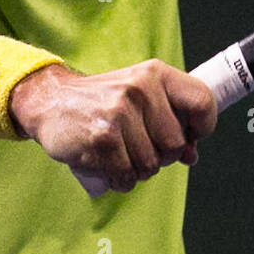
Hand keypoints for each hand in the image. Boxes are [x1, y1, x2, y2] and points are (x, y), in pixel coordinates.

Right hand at [9, 59, 216, 194]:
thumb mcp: (140, 98)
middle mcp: (140, 89)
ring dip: (136, 170)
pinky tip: (106, 164)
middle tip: (137, 146)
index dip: (202, 128)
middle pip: (176, 145)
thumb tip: (192, 155)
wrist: (50, 101)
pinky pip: (127, 177)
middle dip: (160, 156)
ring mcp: (120, 113)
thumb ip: (170, 121)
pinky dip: (119, 180)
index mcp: (155, 74)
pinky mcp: (102, 139)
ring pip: (151, 166)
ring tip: (118, 154)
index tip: (189, 137)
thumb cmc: (102, 103)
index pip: (203, 102)